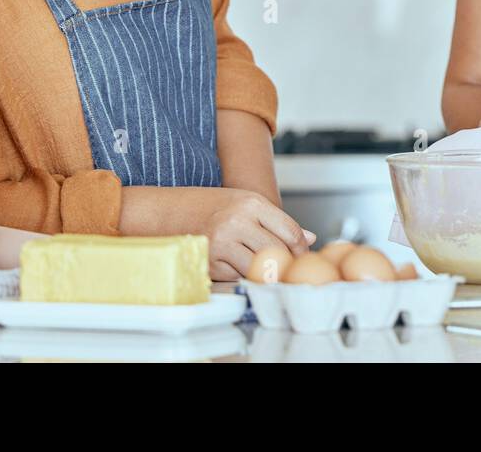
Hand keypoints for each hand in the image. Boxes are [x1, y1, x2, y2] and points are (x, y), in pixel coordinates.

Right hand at [200, 189, 314, 280]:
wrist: (170, 211)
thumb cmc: (213, 206)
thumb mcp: (246, 203)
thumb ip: (278, 221)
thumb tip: (310, 238)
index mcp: (251, 204)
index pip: (290, 231)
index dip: (301, 248)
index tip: (302, 254)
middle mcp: (237, 223)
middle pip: (277, 253)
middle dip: (286, 264)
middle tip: (288, 267)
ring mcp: (222, 244)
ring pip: (259, 269)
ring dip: (265, 273)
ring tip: (265, 268)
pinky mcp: (210, 263)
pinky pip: (238, 277)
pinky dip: (242, 275)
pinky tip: (239, 266)